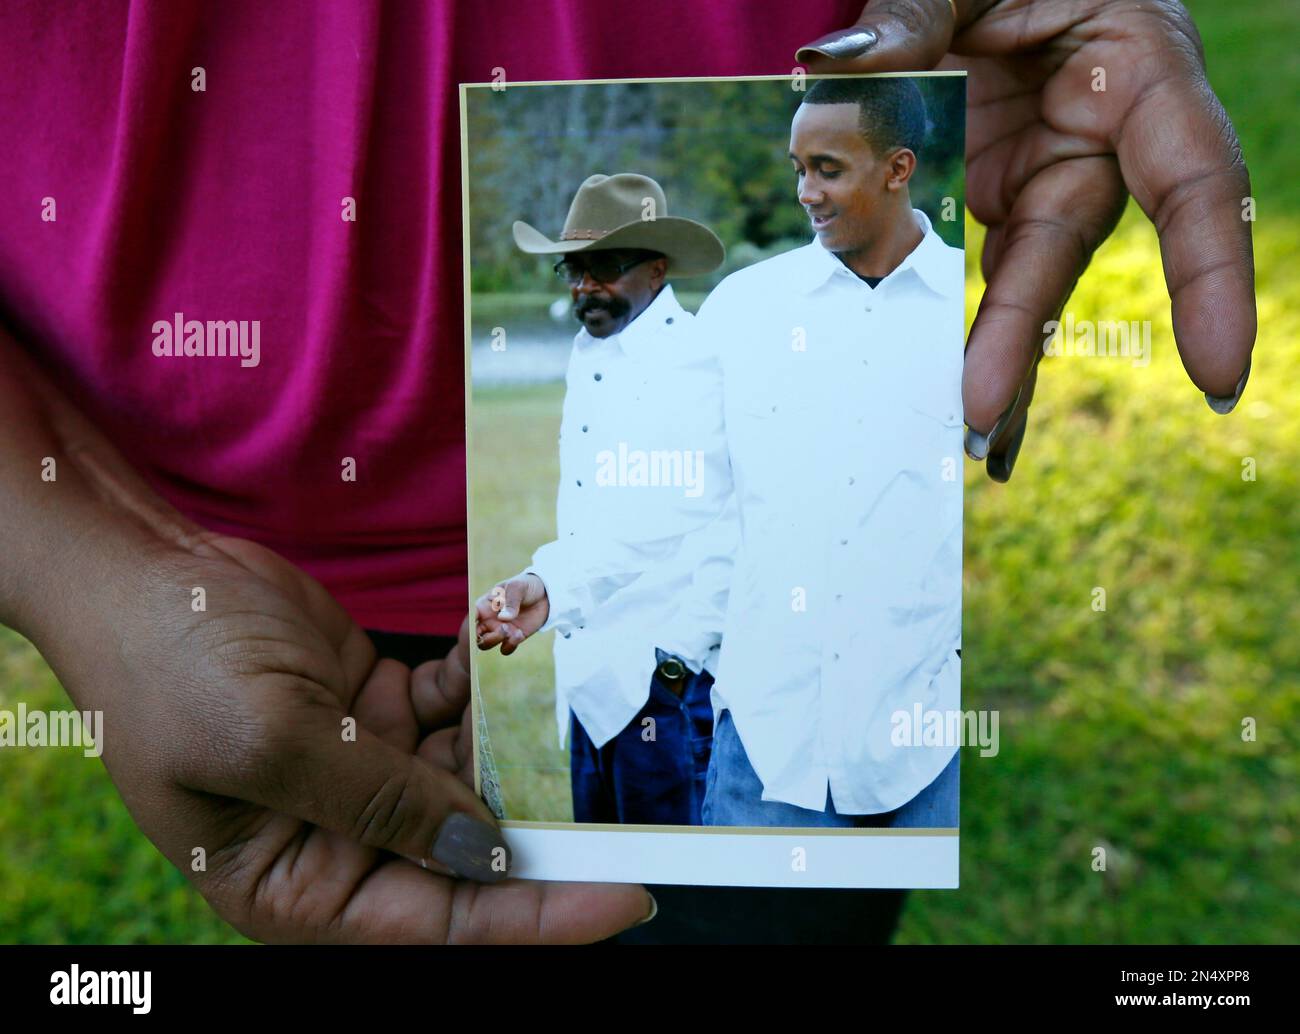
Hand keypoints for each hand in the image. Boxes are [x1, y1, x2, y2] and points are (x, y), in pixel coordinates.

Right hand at [37, 532, 648, 942]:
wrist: (143, 573)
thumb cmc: (172, 669)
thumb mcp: (269, 745)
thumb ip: (379, 803)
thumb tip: (480, 850)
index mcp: (298, 886)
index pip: (441, 924)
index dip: (537, 916)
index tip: (625, 897)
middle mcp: (343, 839)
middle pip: (471, 853)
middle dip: (546, 826)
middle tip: (632, 800)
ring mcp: (368, 769)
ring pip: (474, 772)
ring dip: (520, 737)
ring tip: (575, 696)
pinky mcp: (381, 708)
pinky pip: (457, 705)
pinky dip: (486, 679)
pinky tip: (508, 640)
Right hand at [475, 572, 550, 654]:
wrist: (546, 594)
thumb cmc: (526, 586)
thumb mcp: (518, 587)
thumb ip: (510, 601)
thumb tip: (502, 619)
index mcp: (484, 605)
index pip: (469, 617)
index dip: (468, 624)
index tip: (475, 626)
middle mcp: (489, 619)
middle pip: (473, 635)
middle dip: (480, 637)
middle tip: (500, 629)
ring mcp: (500, 629)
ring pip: (486, 644)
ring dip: (495, 640)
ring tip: (509, 630)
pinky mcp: (513, 637)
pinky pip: (505, 649)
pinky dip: (510, 645)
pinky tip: (519, 634)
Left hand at [797, 0, 1254, 480]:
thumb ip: (914, 12)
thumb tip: (837, 69)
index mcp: (1136, 67)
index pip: (1195, 179)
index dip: (1210, 278)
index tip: (1215, 371)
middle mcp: (1097, 136)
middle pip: (1069, 250)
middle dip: (1026, 339)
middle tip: (983, 423)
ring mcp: (1039, 169)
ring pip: (1023, 278)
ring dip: (996, 360)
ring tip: (970, 442)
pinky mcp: (991, 186)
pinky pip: (977, 264)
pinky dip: (964, 325)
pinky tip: (953, 391)